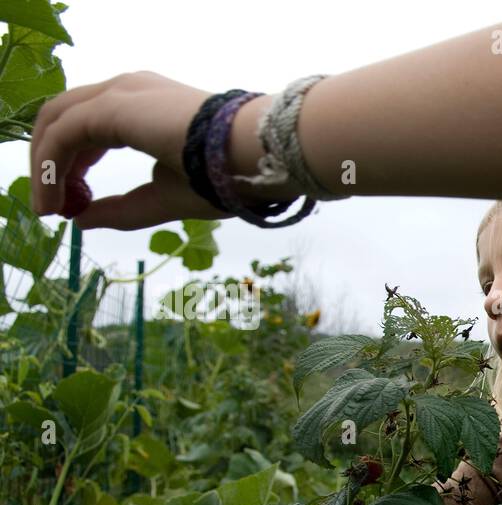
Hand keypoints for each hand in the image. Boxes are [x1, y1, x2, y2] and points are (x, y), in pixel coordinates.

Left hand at [28, 71, 230, 229]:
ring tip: (48, 206)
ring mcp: (121, 92)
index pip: (87, 125)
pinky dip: (50, 165)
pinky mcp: (114, 105)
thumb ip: (122, 208)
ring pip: (56, 122)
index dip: (70, 164)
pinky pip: (63, 133)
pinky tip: (55, 198)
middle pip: (63, 117)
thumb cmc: (225, 178)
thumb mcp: (163, 199)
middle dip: (49, 162)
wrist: (256, 159)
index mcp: (143, 105)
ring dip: (44, 166)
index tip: (71, 201)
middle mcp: (128, 89)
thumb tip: (80, 219)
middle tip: (51, 204)